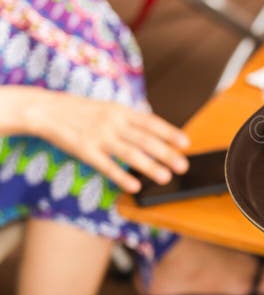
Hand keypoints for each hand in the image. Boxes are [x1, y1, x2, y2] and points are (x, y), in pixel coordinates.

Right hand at [28, 92, 189, 192]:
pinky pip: (106, 166)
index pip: (151, 123)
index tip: (186, 143)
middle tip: (183, 165)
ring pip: (129, 153)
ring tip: (165, 177)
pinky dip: (121, 176)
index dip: (169, 133)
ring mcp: (99, 137)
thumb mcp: (108, 107)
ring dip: (149, 166)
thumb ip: (129, 119)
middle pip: (145, 140)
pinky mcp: (85, 151)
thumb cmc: (82, 111)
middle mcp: (113, 123)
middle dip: (166, 153)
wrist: (47, 110)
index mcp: (121, 111)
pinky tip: (134, 186)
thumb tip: (154, 130)